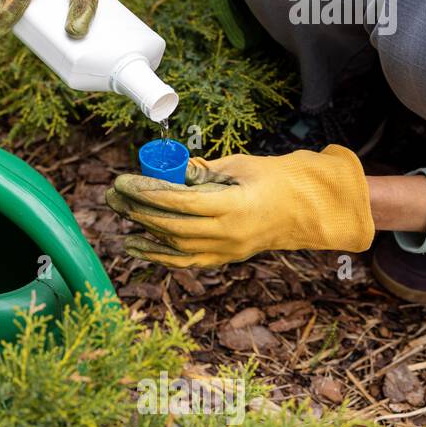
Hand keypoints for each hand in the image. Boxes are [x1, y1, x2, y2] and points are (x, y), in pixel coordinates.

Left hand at [105, 145, 374, 267]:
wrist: (311, 211)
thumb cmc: (278, 179)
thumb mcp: (241, 165)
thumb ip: (204, 171)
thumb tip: (172, 170)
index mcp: (234, 206)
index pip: (178, 202)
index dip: (146, 192)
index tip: (124, 181)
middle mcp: (228, 234)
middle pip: (170, 226)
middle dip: (137, 210)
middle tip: (114, 195)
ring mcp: (227, 251)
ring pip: (175, 246)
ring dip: (143, 231)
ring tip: (120, 214)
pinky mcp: (226, 258)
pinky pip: (186, 260)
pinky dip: (159, 254)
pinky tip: (137, 245)